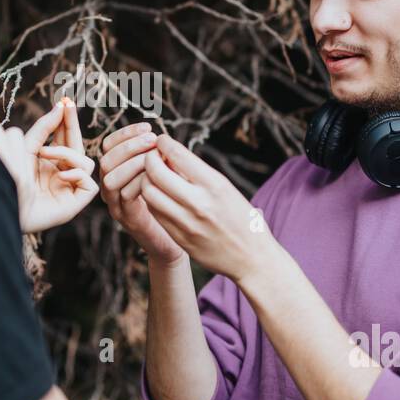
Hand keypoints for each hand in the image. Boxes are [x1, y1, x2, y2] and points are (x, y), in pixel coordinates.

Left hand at [0, 99, 97, 233]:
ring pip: (86, 163)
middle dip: (73, 126)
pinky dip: (76, 174)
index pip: (66, 139)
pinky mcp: (74, 203)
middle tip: (67, 106)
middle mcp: (62, 174)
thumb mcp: (27, 147)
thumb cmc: (11, 178)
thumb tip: (60, 106)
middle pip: (78, 147)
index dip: (67, 121)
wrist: (3, 202)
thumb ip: (45, 128)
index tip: (66, 102)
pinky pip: (89, 184)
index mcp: (51, 163)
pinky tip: (59, 175)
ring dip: (67, 153)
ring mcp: (69, 189)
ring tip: (44, 153)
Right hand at [97, 121, 184, 265]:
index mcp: (116, 171)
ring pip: (110, 178)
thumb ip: (156, 158)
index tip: (147, 126)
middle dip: (129, 146)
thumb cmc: (170, 202)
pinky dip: (137, 182)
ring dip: (131, 163)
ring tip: (154, 156)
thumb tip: (162, 136)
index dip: (125, 133)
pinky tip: (155, 176)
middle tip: (152, 140)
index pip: (108, 145)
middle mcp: (111, 187)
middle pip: (106, 159)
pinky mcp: (127, 218)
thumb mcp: (162, 174)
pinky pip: (123, 197)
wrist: (173, 239)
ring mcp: (116, 204)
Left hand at [137, 133, 277, 282]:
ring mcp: (187, 223)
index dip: (164, 143)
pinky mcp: (179, 238)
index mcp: (215, 185)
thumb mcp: (227, 190)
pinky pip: (155, 213)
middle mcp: (199, 203)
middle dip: (149, 159)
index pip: (178, 155)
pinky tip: (159, 196)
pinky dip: (152, 200)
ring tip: (154, 178)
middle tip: (152, 157)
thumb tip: (171, 156)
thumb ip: (199, 175)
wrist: (252, 259)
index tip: (161, 141)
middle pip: (155, 172)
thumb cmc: (242, 219)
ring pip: (149, 193)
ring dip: (147, 180)